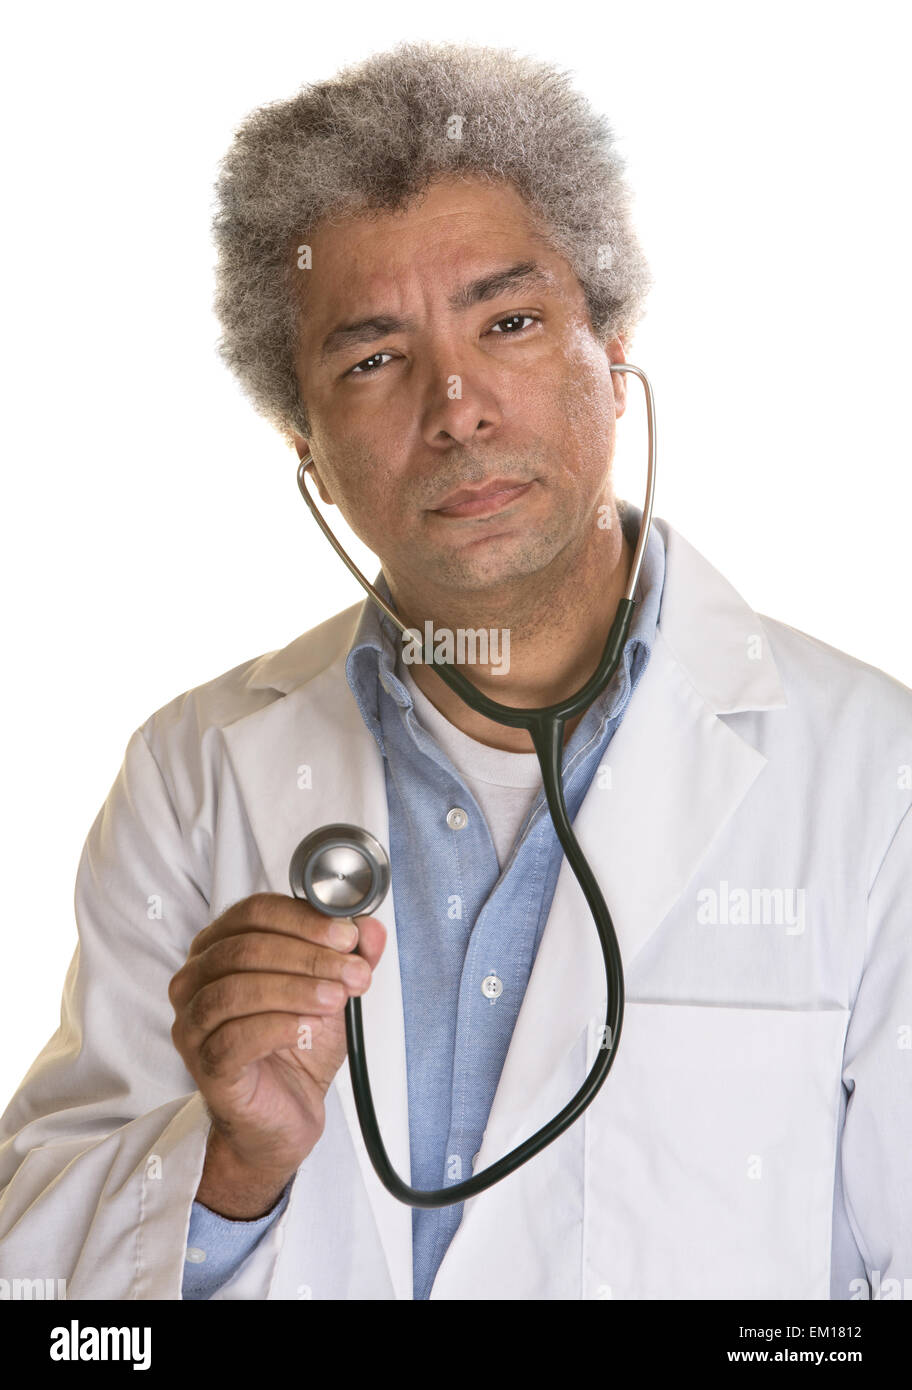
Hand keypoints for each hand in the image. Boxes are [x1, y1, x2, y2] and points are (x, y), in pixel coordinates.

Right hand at [169, 892, 386, 1178]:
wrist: (286, 1113)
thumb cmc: (298, 1045)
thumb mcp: (334, 989)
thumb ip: (351, 956)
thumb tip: (370, 928)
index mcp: (220, 946)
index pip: (254, 912)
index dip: (304, 919)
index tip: (348, 936)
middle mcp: (196, 980)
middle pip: (245, 948)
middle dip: (308, 957)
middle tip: (353, 972)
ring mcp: (193, 1023)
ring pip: (235, 990)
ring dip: (295, 989)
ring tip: (336, 999)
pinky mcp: (203, 1065)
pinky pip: (234, 1038)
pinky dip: (277, 1027)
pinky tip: (307, 1028)